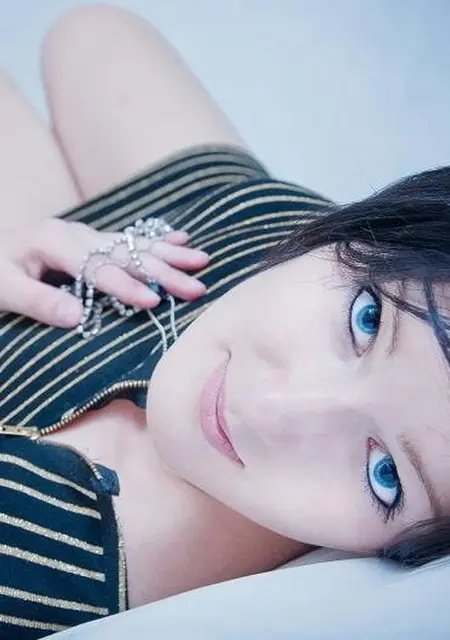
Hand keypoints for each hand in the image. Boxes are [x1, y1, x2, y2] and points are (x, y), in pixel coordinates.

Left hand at [0, 217, 208, 326]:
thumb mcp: (3, 289)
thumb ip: (39, 302)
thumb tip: (78, 318)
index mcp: (55, 242)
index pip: (98, 268)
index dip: (126, 286)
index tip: (152, 303)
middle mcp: (78, 234)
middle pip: (127, 254)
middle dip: (164, 271)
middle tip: (197, 286)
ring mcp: (88, 235)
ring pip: (136, 245)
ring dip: (171, 254)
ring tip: (202, 259)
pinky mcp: (93, 241)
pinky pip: (131, 240)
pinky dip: (159, 240)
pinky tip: (182, 237)